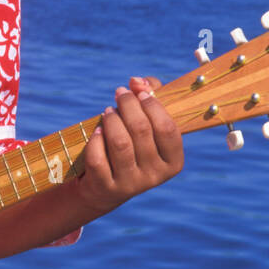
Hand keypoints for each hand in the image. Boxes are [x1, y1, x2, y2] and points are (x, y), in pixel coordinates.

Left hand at [74, 75, 182, 216]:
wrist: (105, 186)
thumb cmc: (132, 145)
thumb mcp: (147, 123)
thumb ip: (149, 94)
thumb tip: (136, 81)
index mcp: (173, 162)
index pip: (168, 129)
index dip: (153, 106)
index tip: (140, 92)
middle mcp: (155, 176)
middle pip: (141, 130)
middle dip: (128, 105)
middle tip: (120, 93)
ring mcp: (130, 184)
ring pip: (120, 143)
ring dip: (112, 119)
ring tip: (108, 111)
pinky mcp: (106, 187)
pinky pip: (98, 158)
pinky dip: (96, 140)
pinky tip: (98, 131)